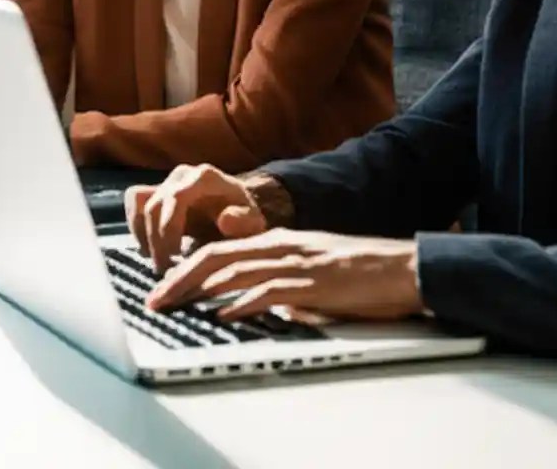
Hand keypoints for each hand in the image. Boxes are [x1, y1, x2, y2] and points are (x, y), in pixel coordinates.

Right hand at [125, 164, 268, 273]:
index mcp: (205, 177)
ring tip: (160, 263)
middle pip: (155, 205)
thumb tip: (225, 220)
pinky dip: (137, 228)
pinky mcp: (155, 191)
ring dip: (145, 236)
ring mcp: (166, 181)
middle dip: (157, 241)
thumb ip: (243, 222)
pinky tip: (151, 250)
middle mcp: (182, 175)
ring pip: (140, 205)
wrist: (235, 210)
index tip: (176, 255)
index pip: (176, 198)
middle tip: (166, 269)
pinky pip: (135, 204)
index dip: (170, 227)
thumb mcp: (252, 223)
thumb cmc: (243, 218)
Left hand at [146, 230, 423, 323]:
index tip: (163, 288)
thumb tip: (246, 305)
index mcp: (276, 242)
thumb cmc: (357, 274)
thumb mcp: (307, 271)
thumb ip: (275, 282)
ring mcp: (294, 264)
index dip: (185, 268)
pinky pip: (268, 291)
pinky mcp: (311, 284)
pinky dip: (242, 302)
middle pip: (214, 256)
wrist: (401, 268)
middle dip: (178, 277)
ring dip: (197, 289)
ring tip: (173, 304)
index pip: (218, 249)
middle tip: (154, 300)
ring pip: (233, 270)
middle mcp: (279, 247)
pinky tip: (223, 313)